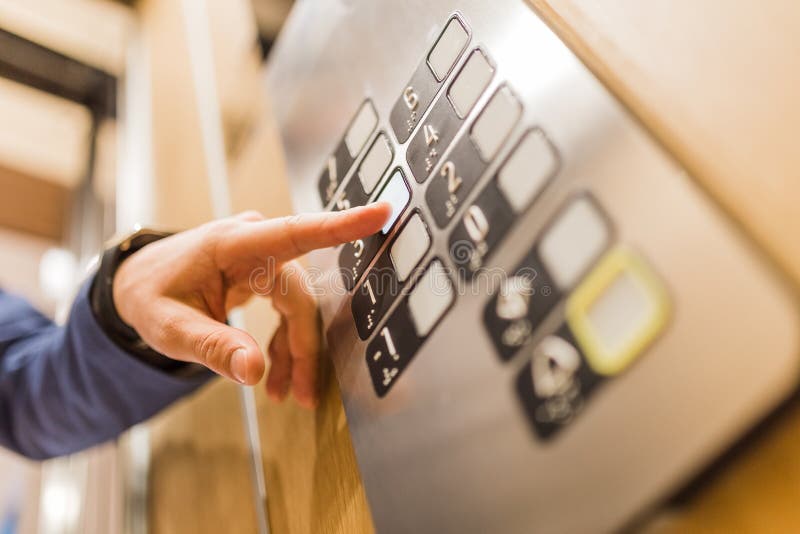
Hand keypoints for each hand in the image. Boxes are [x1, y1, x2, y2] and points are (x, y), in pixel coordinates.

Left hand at [112, 203, 390, 407]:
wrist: (138, 282)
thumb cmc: (149, 297)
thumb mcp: (168, 328)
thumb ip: (211, 346)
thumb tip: (255, 371)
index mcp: (231, 245)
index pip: (295, 233)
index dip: (341, 226)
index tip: (382, 211)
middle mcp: (253, 242)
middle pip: (300, 297)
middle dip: (303, 348)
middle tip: (302, 395)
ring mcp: (261, 253)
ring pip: (299, 305)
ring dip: (296, 350)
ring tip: (285, 393)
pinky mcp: (265, 268)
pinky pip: (289, 307)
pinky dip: (286, 341)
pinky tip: (277, 373)